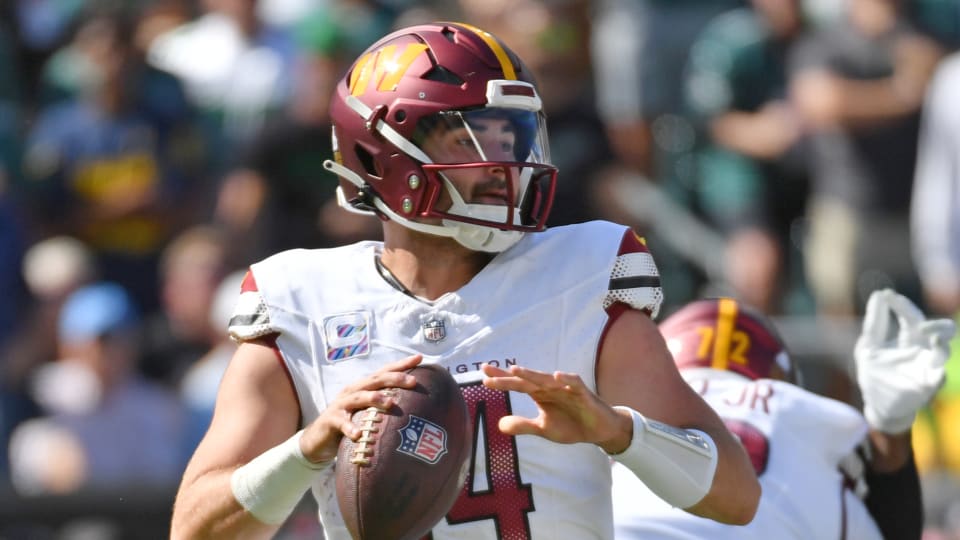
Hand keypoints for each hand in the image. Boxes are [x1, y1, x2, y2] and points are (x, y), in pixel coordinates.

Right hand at [299, 355, 421, 462]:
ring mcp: (341, 405)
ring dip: (375, 399)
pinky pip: (342, 423)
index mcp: (364, 387)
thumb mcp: (368, 413)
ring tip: (390, 403)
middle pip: (375, 380)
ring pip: (359, 398)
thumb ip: (385, 409)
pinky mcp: (331, 420)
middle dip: (394, 379)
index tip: (419, 358)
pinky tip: (358, 434)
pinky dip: (350, 428)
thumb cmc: (350, 423)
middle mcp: (353, 391)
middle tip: (413, 382)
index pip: (384, 372)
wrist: (318, 439)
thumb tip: (417, 410)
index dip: (401, 365)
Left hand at [481, 364, 630, 452]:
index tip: (482, 375)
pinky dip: (567, 380)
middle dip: (508, 376)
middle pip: (526, 379)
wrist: (599, 430)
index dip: (501, 380)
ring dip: (532, 374)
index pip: (517, 384)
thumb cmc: (571, 425)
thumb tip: (499, 425)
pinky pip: (575, 384)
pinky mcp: (583, 393)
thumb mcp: (544, 429)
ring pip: (547, 379)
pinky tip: (558, 376)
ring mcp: (566, 388)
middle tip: (488, 372)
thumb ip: (523, 426)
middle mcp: (550, 387)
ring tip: (515, 369)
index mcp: (540, 394)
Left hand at [855, 289, 955, 433]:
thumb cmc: (874, 375)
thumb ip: (874, 323)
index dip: (901, 304)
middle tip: (921, 324)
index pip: (910, 317)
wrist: (877, 407)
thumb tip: (879, 293)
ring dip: (941, 344)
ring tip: (933, 337)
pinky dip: (939, 372)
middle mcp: (922, 352)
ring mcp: (926, 369)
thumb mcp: (868, 347)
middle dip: (934, 323)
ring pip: (943, 352)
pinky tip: (936, 369)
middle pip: (936, 331)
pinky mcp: (926, 387)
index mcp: (908, 340)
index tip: (887, 294)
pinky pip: (939, 378)